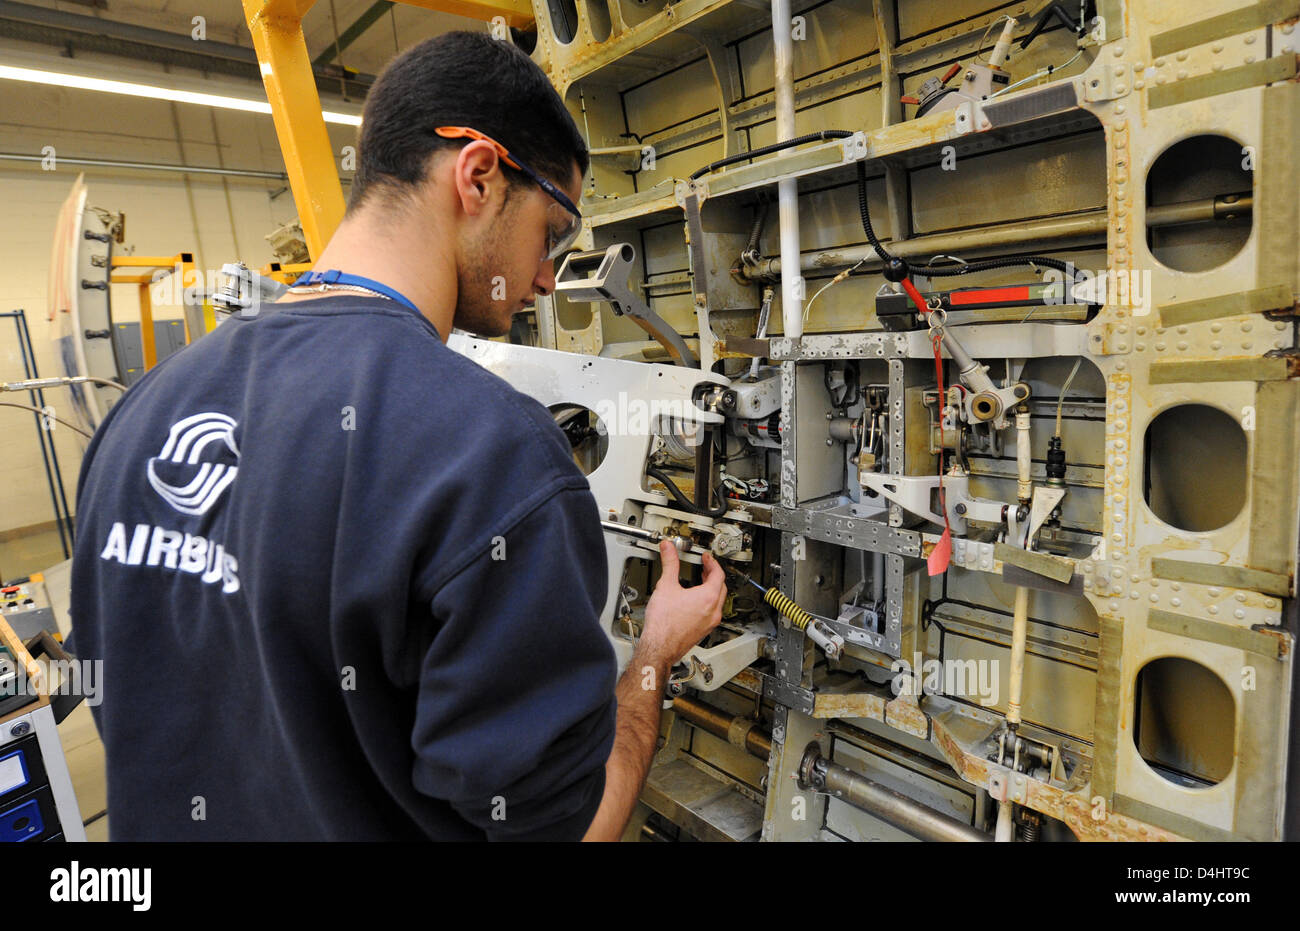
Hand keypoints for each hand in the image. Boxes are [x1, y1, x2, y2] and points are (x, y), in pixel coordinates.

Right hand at [639, 540, 726, 666]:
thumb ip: (669, 564)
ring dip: (711, 589)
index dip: (712, 563)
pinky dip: (707, 602)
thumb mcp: (666, 586)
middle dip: (714, 575)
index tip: (706, 558)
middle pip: (721, 587)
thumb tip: (669, 549)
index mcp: (708, 598)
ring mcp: (710, 623)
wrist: (659, 648)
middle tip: (705, 567)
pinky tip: (693, 601)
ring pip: (718, 601)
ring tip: (699, 582)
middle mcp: (713, 611)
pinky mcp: (703, 631)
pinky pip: (711, 612)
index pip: (718, 574)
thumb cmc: (663, 624)